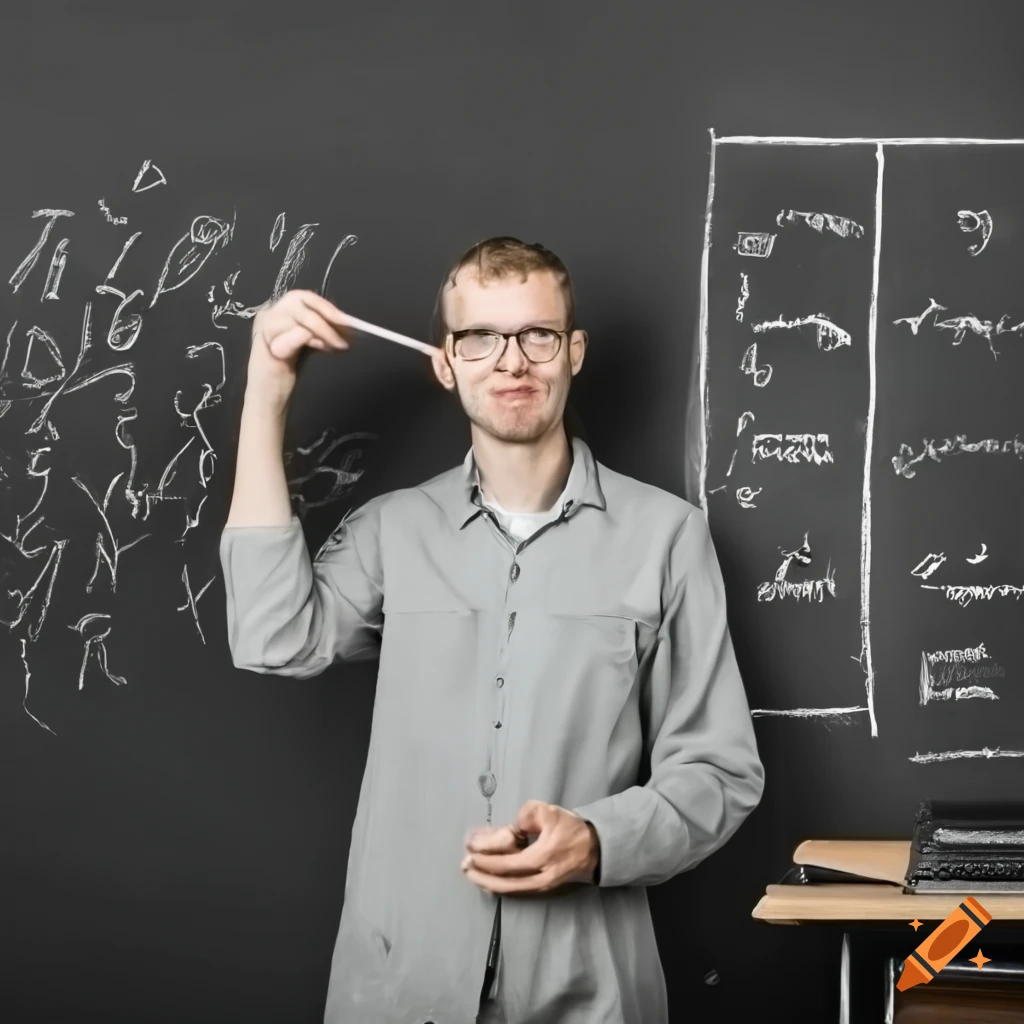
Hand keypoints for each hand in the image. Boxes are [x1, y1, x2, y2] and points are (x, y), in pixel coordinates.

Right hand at [247, 289, 350, 403]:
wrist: (268, 401)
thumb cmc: (285, 374)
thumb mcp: (305, 346)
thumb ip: (318, 331)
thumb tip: (346, 324)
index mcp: (276, 313)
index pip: (303, 297)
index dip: (326, 306)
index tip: (347, 321)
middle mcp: (267, 315)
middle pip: (300, 300)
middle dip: (327, 315)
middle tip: (345, 332)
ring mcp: (264, 329)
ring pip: (300, 316)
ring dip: (323, 330)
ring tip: (335, 346)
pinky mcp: (268, 346)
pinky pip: (296, 333)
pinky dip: (312, 339)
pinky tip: (322, 349)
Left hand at [460, 800, 599, 894]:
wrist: (597, 848)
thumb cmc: (571, 829)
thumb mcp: (549, 812)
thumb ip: (527, 816)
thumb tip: (510, 829)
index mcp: (541, 858)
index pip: (505, 862)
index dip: (485, 856)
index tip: (469, 847)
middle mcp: (540, 878)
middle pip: (504, 881)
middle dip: (481, 873)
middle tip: (464, 864)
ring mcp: (542, 887)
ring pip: (509, 890)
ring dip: (488, 882)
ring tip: (471, 873)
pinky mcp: (544, 889)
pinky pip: (517, 891)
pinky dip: (500, 887)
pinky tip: (489, 882)